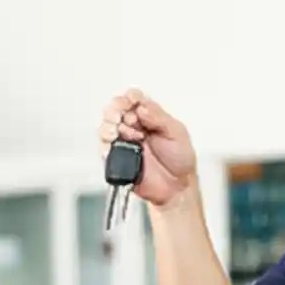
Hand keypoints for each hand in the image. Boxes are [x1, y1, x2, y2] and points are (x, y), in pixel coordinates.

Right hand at [98, 89, 196, 206]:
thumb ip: (159, 118)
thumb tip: (141, 107)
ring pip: (106, 126)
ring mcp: (123, 141)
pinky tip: (117, 146)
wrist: (176, 187)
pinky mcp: (117, 157)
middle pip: (114, 108)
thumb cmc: (180, 159)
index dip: (129, 97)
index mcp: (149, 115)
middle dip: (118, 112)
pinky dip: (106, 144)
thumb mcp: (177, 133)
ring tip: (128, 136)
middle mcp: (133, 125)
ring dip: (112, 127)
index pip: (132, 97)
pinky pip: (103, 147)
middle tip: (132, 123)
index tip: (132, 103)